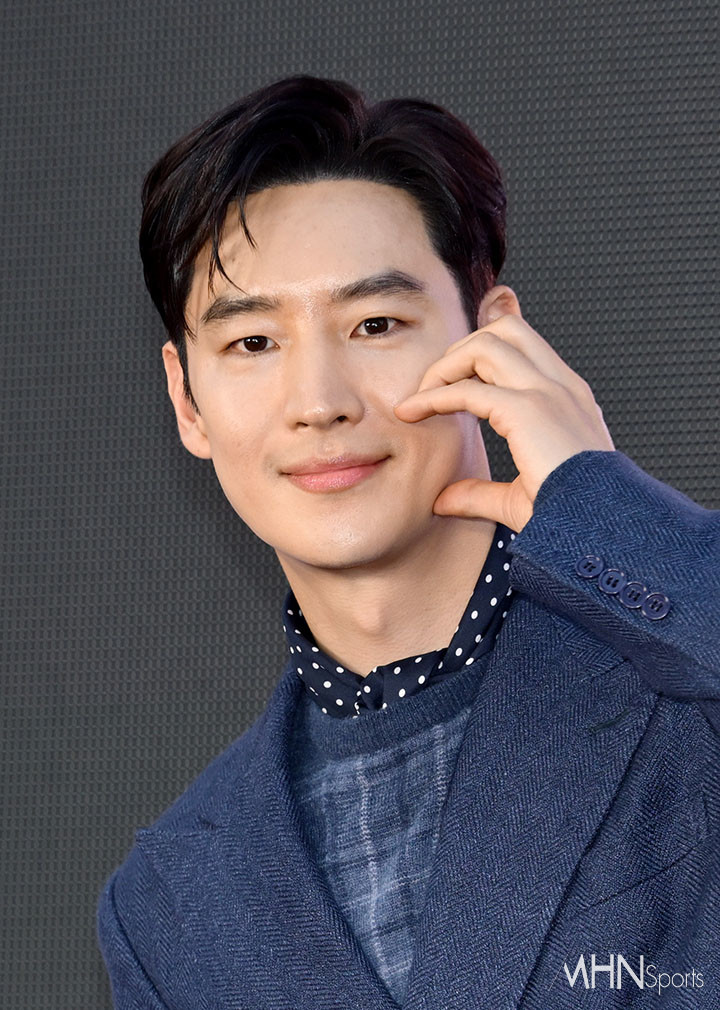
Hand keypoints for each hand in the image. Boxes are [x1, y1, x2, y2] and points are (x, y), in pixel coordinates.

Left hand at [393, 314, 614, 532]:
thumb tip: (443, 499)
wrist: (603, 531)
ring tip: (420, 398)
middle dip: (461, 350)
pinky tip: (412, 412)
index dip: (485, 338)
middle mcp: (561, 386)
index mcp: (569, 399)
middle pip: (505, 330)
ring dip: (446, 365)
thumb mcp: (518, 500)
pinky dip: (434, 397)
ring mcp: (548, 394)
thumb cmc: (572, 520)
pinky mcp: (528, 411)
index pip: (526, 344)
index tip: (449, 362)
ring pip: (486, 343)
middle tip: (433, 387)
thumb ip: (479, 494)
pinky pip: (468, 390)